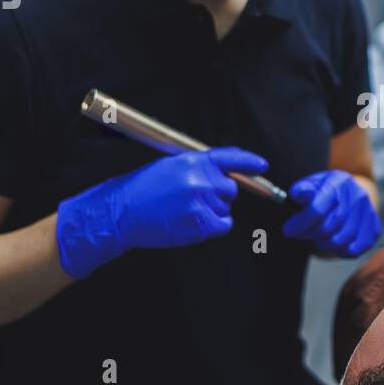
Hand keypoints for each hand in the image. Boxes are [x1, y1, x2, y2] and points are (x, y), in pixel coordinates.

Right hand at [56, 147, 268, 278]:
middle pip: (230, 189)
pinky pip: (224, 225)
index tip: (262, 166)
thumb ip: (196, 168)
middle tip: (194, 201)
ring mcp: (202, 201)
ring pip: (225, 208)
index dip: (249, 161)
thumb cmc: (141, 190)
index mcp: (193, 161)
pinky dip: (213, 227)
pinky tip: (193, 224)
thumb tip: (220, 174)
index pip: (230, 157)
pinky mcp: (201, 222)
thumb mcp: (169, 166)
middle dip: (218, 196)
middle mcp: (201, 179)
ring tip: (184, 212)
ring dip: (212, 212)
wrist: (121, 212)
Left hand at [283, 169, 380, 257]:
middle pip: (330, 226)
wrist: (350, 192)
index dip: (300, 224)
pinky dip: (340, 251)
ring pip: (342, 240)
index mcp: (339, 182)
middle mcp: (357, 195)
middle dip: (310, 234)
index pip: (318, 209)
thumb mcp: (311, 184)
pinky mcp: (374, 228)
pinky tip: (332, 243)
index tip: (288, 230)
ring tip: (316, 238)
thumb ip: (303, 190)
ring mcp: (368, 212)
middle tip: (301, 234)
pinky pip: (356, 249)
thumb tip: (300, 195)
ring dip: (324, 243)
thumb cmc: (325, 190)